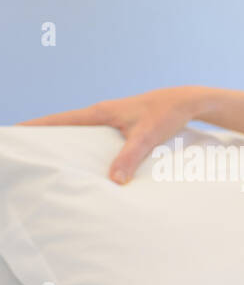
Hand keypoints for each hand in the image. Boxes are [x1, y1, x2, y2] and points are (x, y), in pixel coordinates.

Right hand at [18, 86, 203, 183]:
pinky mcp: (122, 125)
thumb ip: (129, 158)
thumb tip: (113, 181)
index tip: (14, 132)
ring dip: (68, 143)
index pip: (60, 120)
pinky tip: (89, 162)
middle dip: (47, 137)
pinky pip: (98, 137)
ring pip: (82, 132)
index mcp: (100, 112)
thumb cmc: (166, 114)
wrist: (186, 102)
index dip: (36, 126)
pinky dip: (88, 146)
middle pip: (66, 126)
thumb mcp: (147, 137)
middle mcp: (101, 114)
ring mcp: (111, 119)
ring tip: (52, 160)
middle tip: (29, 151)